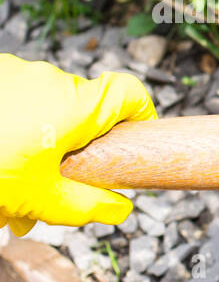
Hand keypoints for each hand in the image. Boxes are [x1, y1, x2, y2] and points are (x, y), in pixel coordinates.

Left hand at [0, 54, 155, 235]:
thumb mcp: (41, 200)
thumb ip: (89, 207)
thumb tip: (122, 208)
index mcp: (75, 106)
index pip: (131, 94)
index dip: (141, 116)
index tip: (134, 142)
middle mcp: (50, 80)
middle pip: (83, 112)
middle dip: (72, 153)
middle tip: (49, 192)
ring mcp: (15, 73)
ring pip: (44, 110)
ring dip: (36, 147)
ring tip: (8, 189)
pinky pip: (14, 101)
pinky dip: (10, 130)